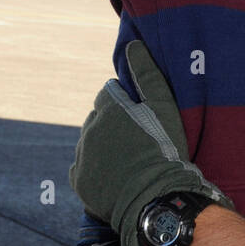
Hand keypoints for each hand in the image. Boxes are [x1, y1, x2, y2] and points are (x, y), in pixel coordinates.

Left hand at [69, 39, 234, 245]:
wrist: (156, 200)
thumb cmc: (165, 153)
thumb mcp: (164, 109)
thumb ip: (148, 74)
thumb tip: (133, 45)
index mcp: (108, 108)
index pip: (110, 96)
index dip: (128, 106)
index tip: (143, 122)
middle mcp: (89, 128)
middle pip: (99, 120)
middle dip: (113, 127)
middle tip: (138, 145)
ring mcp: (82, 156)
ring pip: (90, 144)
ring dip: (105, 149)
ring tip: (129, 164)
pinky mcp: (79, 180)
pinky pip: (83, 169)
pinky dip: (96, 171)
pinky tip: (115, 178)